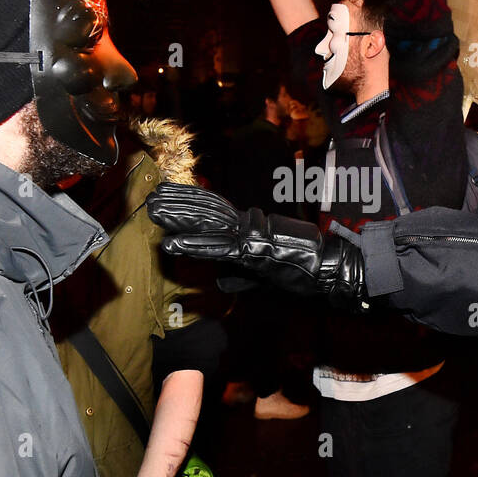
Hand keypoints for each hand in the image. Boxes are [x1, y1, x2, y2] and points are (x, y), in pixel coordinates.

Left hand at [146, 183, 366, 305]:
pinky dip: (194, 246)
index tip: (167, 196)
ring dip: (178, 219)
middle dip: (178, 205)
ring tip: (154, 213)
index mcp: (246, 228)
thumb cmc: (300, 270)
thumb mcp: (262, 277)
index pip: (212, 211)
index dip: (189, 202)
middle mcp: (244, 226)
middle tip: (152, 199)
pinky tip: (173, 244)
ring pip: (207, 223)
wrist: (326, 267)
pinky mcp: (252, 251)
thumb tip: (220, 280)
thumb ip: (240, 277)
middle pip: (205, 211)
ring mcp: (248, 236)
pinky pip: (217, 248)